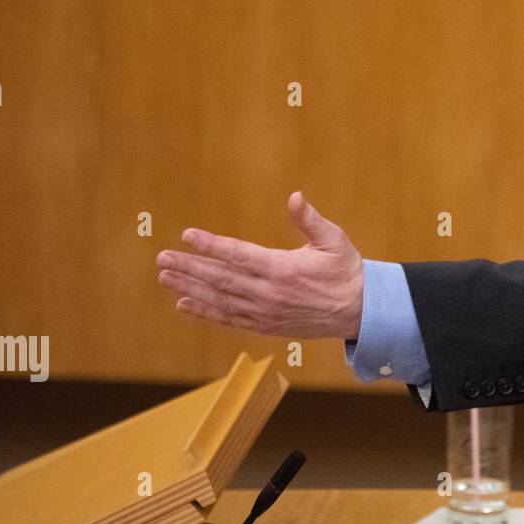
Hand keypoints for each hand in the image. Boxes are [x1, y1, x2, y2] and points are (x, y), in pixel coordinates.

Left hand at [156, 192, 363, 338]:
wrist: (360, 311)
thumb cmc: (346, 270)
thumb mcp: (334, 240)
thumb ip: (310, 220)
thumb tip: (295, 197)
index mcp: (283, 269)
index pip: (238, 255)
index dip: (211, 245)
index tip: (187, 235)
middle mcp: (269, 294)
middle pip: (220, 279)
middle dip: (189, 267)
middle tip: (163, 258)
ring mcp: (265, 313)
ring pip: (219, 300)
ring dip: (190, 287)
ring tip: (166, 277)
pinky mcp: (265, 326)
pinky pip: (228, 318)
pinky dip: (205, 311)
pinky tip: (185, 303)